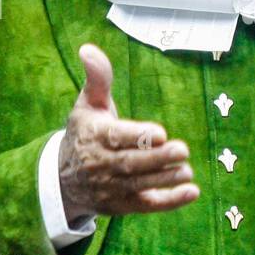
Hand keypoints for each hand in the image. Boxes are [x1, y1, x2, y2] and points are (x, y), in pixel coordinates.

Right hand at [58, 42, 198, 220]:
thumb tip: (88, 48)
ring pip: (139, 184)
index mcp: (93, 136)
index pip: (115, 137)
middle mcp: (100, 164)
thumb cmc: (85, 133)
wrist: (63, 179)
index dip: (138, 135)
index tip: (160, 132)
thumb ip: (97, 78)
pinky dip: (170, 201)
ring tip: (187, 170)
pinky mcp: (122, 205)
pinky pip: (146, 205)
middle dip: (157, 158)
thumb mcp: (87, 104)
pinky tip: (192, 192)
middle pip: (130, 163)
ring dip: (165, 178)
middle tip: (183, 149)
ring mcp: (111, 187)